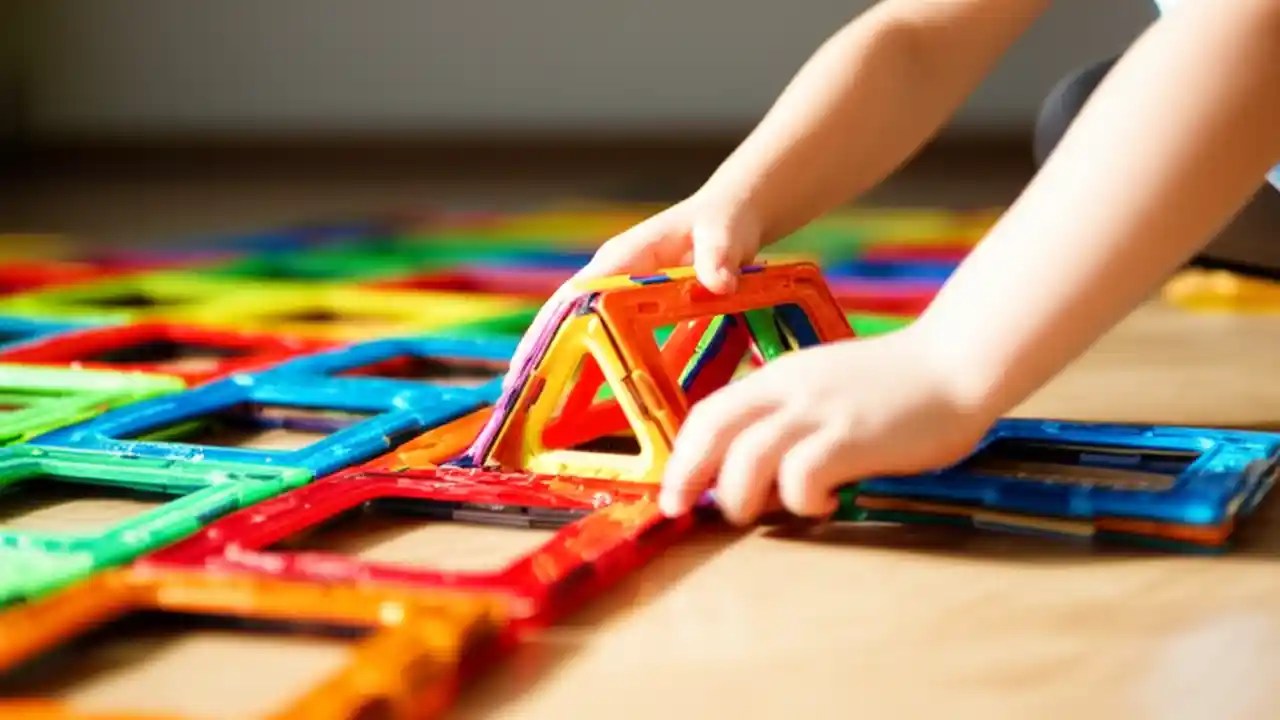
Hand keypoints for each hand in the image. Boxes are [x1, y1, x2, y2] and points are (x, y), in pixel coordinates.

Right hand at [506, 190, 764, 383]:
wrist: (735, 211)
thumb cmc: (727, 216)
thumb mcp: (726, 231)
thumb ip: (720, 254)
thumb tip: (718, 283)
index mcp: (626, 255)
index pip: (576, 295)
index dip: (551, 329)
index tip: (529, 362)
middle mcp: (615, 272)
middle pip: (566, 315)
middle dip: (539, 352)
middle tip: (516, 396)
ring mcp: (623, 289)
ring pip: (582, 329)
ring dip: (560, 361)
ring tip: (538, 405)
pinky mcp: (637, 304)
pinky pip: (609, 337)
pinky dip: (595, 364)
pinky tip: (587, 399)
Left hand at [658, 326, 997, 523]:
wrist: (954, 362)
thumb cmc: (892, 386)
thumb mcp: (821, 386)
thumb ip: (784, 416)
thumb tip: (746, 470)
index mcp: (777, 377)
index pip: (707, 412)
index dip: (682, 455)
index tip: (673, 491)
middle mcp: (788, 389)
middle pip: (712, 430)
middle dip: (687, 476)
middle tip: (684, 512)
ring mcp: (819, 411)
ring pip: (746, 459)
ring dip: (744, 498)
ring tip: (771, 510)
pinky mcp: (851, 436)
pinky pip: (802, 478)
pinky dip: (803, 503)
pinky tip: (828, 502)